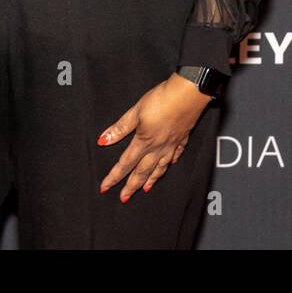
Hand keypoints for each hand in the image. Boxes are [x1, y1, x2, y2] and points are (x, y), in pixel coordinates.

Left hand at [97, 73, 212, 201]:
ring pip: (159, 168)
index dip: (113, 177)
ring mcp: (172, 145)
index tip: (105, 187)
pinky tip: (169, 165)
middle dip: (131, 186)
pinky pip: (175, 156)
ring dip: (151, 180)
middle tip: (124, 198)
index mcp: (144, 142)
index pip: (125, 164)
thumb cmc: (162, 99)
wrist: (188, 94)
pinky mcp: (182, 138)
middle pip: (142, 171)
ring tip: (145, 189)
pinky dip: (170, 163)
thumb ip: (120, 128)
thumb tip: (103, 140)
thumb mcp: (136, 111)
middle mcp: (158, 147)